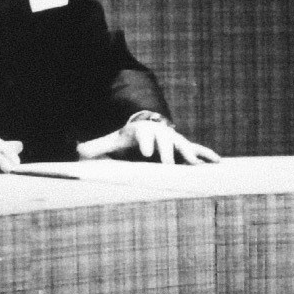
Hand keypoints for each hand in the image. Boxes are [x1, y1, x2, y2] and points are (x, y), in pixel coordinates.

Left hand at [99, 109, 218, 164]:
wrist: (147, 128)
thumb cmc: (129, 139)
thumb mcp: (112, 141)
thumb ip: (96, 147)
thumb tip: (76, 152)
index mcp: (142, 132)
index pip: (143, 136)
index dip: (145, 143)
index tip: (146, 154)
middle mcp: (160, 134)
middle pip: (165, 142)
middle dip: (167, 153)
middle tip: (169, 164)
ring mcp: (173, 140)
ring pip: (183, 146)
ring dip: (190, 155)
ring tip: (197, 165)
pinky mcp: (183, 146)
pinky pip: (196, 150)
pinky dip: (206, 155)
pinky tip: (218, 163)